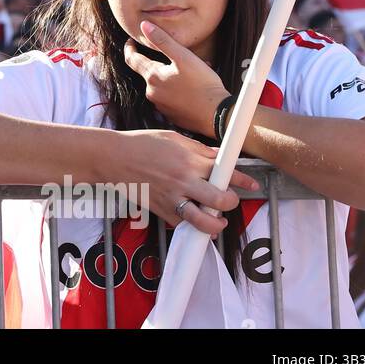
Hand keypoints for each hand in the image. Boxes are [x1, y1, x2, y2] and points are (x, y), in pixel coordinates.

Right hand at [112, 128, 259, 235]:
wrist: (113, 158)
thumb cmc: (141, 144)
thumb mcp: (173, 138)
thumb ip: (198, 149)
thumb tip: (216, 157)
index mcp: (190, 160)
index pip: (225, 172)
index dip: (242, 180)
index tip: (251, 184)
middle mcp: (184, 180)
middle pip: (220, 199)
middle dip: (230, 202)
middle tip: (230, 201)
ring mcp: (172, 197)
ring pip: (202, 220)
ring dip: (215, 224)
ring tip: (218, 222)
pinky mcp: (160, 209)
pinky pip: (181, 223)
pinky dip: (190, 225)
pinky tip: (194, 222)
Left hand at [123, 19, 229, 138]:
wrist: (217, 115)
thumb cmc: (202, 84)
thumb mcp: (183, 57)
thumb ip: (162, 40)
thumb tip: (144, 25)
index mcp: (152, 77)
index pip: (132, 60)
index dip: (130, 48)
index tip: (131, 41)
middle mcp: (152, 93)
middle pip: (150, 72)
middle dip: (161, 62)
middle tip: (179, 56)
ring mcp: (161, 106)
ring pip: (162, 84)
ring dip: (172, 76)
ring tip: (193, 71)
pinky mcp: (172, 114)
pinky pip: (171, 97)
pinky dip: (179, 89)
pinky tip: (194, 86)